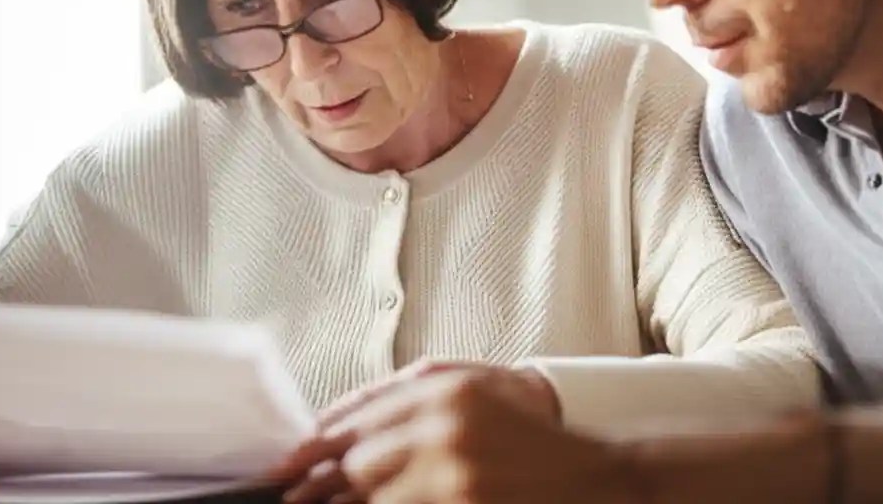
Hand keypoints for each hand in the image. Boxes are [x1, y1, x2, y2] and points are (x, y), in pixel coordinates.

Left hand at [276, 361, 627, 503]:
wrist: (596, 479)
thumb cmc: (525, 438)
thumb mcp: (469, 396)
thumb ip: (406, 400)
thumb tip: (333, 425)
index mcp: (441, 390)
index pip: (356, 419)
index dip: (313, 448)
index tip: (286, 468)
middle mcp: (444, 424)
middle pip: (357, 460)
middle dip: (329, 484)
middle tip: (297, 497)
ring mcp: (454, 472)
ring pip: (374, 494)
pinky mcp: (464, 503)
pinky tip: (388, 503)